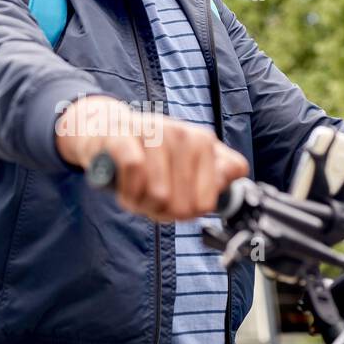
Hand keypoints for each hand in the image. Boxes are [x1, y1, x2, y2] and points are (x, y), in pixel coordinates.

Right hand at [55, 95, 248, 221]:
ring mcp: (153, 132)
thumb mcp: (189, 162)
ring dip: (140, 203)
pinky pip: (134, 170)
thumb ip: (219, 172)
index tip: (174, 201)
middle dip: (160, 211)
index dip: (185, 213)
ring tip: (134, 191)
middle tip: (148, 198)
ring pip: (158, 193)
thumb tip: (237, 173)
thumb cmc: (151, 155)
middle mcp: (183, 134)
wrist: (106, 130)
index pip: (205, 204)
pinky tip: (122, 186)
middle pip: (180, 206)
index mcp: (204, 143)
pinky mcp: (123, 135)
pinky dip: (125, 189)